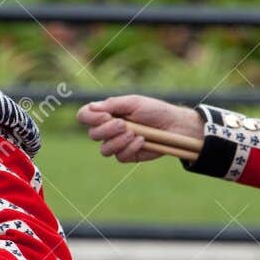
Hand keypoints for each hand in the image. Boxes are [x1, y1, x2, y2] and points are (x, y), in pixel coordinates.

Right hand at [78, 95, 203, 162]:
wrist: (174, 126)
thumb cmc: (155, 110)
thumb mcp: (134, 102)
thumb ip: (112, 105)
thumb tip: (92, 107)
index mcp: (108, 113)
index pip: (85, 116)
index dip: (89, 118)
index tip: (106, 115)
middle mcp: (109, 130)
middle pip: (93, 135)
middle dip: (107, 130)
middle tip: (124, 124)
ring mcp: (118, 144)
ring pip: (104, 149)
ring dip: (118, 141)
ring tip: (134, 133)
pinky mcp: (128, 155)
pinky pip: (120, 156)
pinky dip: (130, 148)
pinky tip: (142, 140)